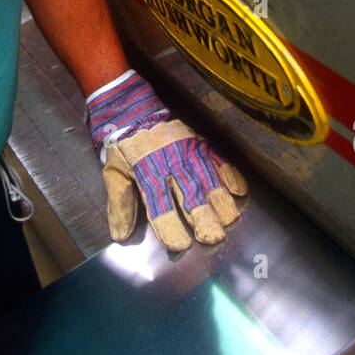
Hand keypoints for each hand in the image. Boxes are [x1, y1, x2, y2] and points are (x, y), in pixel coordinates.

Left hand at [85, 70, 247, 251]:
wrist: (133, 110)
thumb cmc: (124, 149)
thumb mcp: (113, 174)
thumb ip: (120, 204)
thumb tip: (121, 236)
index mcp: (146, 174)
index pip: (159, 206)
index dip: (170, 226)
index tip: (179, 245)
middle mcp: (170, 164)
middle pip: (189, 195)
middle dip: (203, 218)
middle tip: (214, 238)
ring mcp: (188, 152)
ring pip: (209, 179)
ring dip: (221, 201)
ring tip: (230, 220)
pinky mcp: (200, 143)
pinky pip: (219, 159)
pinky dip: (231, 174)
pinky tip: (240, 192)